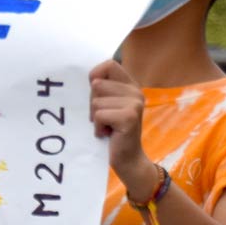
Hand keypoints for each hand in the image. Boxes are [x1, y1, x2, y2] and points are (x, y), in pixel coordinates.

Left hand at [89, 60, 153, 194]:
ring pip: (96, 101)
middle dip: (92, 103)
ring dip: (95, 118)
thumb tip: (89, 79)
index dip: (95, 76)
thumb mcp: (107, 106)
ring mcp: (134, 103)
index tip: (95, 94)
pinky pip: (99, 115)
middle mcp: (136, 91)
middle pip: (97, 84)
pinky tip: (107, 134)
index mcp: (131, 85)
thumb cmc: (112, 132)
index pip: (109, 64)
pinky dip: (97, 127)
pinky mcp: (129, 117)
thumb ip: (101, 89)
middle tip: (104, 118)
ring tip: (106, 127)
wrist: (127, 160)